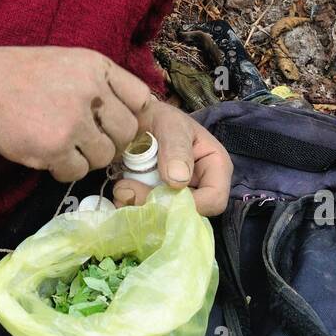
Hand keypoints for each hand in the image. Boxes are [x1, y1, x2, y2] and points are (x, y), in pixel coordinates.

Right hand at [0, 45, 151, 181]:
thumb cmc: (24, 74)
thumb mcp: (70, 61)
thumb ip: (101, 83)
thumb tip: (132, 115)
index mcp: (97, 67)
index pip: (140, 99)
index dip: (131, 116)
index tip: (115, 124)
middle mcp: (91, 91)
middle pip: (127, 132)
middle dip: (110, 141)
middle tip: (87, 140)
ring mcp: (73, 121)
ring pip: (104, 156)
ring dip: (86, 157)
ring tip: (63, 145)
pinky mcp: (54, 148)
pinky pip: (77, 172)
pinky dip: (65, 169)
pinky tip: (49, 155)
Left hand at [112, 97, 232, 218]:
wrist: (133, 121)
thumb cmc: (158, 117)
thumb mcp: (169, 124)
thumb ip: (175, 147)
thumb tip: (177, 181)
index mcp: (215, 166)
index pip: (214, 199)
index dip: (191, 204)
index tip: (159, 196)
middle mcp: (202, 187)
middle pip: (189, 213)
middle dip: (158, 207)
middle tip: (127, 191)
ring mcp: (179, 197)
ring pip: (167, 218)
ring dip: (141, 208)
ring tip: (121, 189)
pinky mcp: (159, 202)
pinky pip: (150, 216)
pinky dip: (133, 208)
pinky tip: (120, 193)